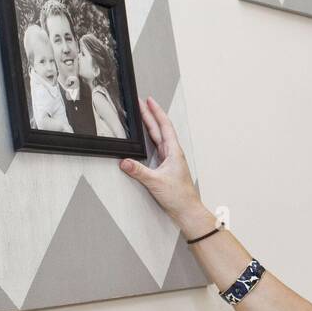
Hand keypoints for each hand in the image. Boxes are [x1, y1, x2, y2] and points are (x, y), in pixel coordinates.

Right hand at [119, 96, 200, 218]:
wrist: (187, 209)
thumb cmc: (179, 196)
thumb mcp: (156, 182)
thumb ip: (139, 171)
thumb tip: (125, 162)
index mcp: (173, 152)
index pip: (164, 126)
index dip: (156, 112)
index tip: (148, 100)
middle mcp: (172, 153)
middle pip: (159, 129)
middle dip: (150, 114)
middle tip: (140, 103)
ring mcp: (169, 159)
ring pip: (158, 137)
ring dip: (150, 125)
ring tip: (141, 115)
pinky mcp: (165, 167)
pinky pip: (156, 148)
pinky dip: (149, 139)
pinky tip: (144, 138)